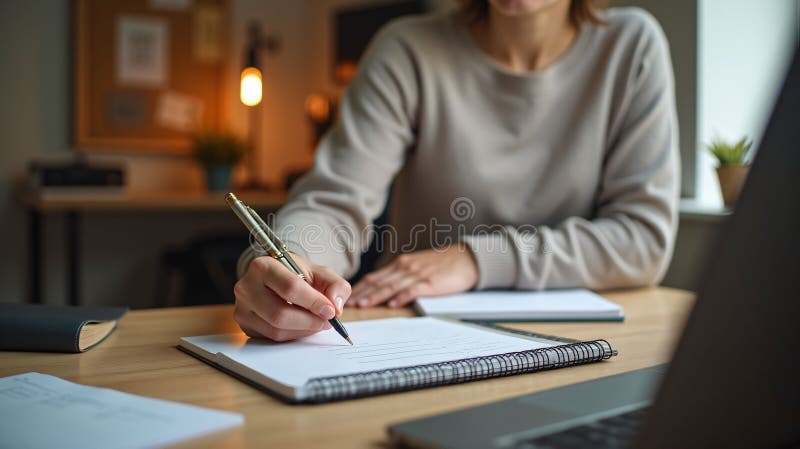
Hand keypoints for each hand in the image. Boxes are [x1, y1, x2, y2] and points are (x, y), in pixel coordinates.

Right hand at [233, 254, 350, 340]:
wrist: (276, 280)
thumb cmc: (298, 275)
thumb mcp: (320, 273)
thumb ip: (336, 285)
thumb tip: (336, 306)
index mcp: (263, 266)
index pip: (289, 288)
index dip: (313, 302)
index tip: (330, 311)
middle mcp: (246, 287)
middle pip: (280, 314)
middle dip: (309, 321)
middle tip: (327, 321)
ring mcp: (242, 308)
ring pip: (276, 330)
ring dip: (303, 330)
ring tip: (316, 322)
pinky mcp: (245, 325)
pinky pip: (272, 338)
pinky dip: (293, 335)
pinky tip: (301, 325)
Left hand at [349, 243, 478, 308]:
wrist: (465, 259)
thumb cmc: (440, 265)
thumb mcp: (416, 266)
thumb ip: (400, 276)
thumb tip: (381, 289)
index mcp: (400, 264)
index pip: (375, 276)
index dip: (360, 287)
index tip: (346, 297)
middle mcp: (405, 267)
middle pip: (379, 281)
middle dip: (362, 293)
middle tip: (347, 303)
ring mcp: (417, 274)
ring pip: (392, 285)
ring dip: (376, 296)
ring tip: (364, 304)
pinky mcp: (430, 282)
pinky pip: (413, 290)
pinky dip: (402, 297)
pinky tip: (393, 304)